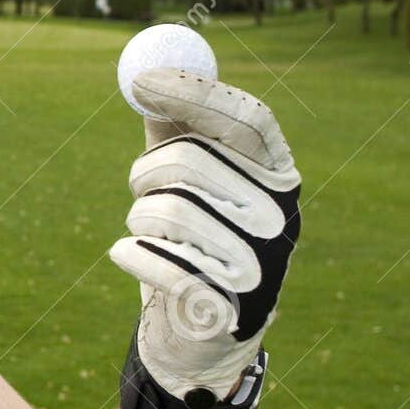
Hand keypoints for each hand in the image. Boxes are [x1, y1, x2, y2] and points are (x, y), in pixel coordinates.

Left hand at [107, 68, 301, 399]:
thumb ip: (173, 129)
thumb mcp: (186, 183)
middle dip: (145, 172)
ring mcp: (259, 266)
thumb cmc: (190, 244)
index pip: (249, 119)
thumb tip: (149, 72)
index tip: (141, 81)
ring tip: (148, 235)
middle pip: (192, 161)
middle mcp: (280, 220)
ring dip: (136, 219)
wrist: (198, 336)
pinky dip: (129, 255)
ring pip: (165, 211)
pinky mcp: (224, 308)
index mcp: (280, 180)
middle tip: (138, 186)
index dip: (195, 93)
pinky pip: (152, 259)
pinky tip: (137, 264)